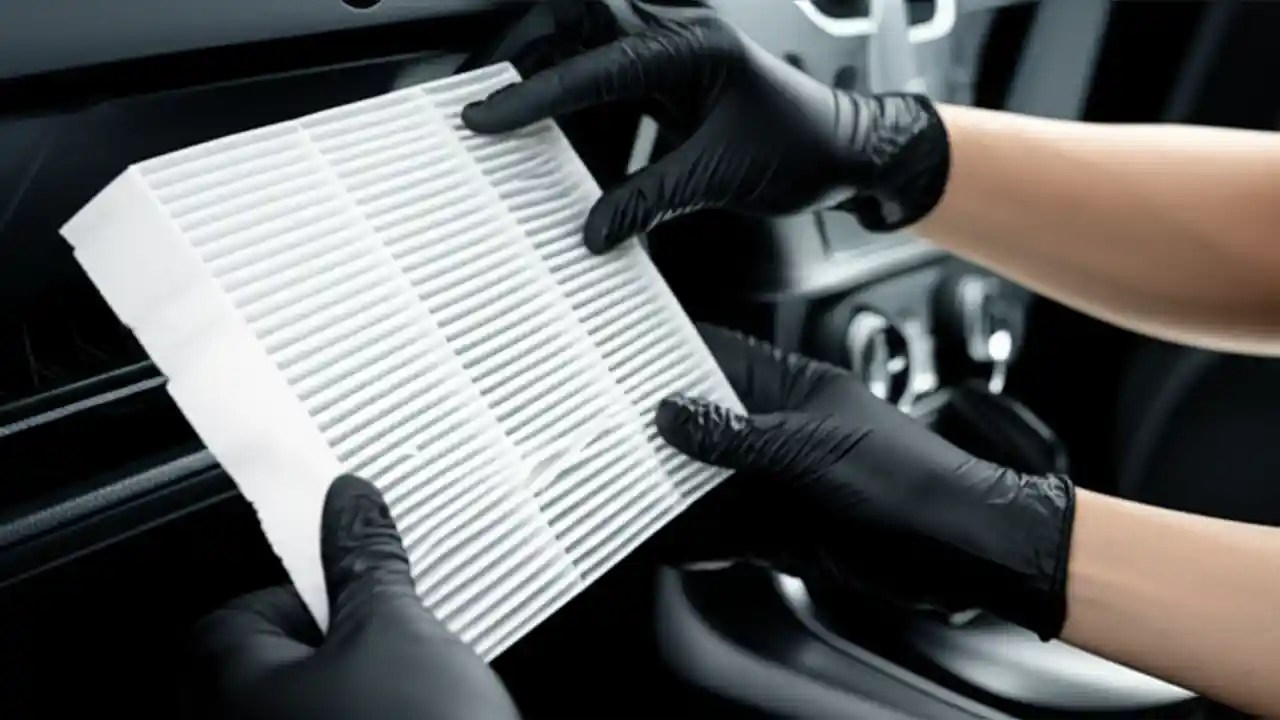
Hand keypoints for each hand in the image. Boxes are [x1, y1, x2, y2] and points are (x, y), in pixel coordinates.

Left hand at [187, 476, 518, 719]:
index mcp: (228, 687)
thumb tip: (352, 504)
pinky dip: (368, 718)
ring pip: (305, 709)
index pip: (241, 613)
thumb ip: (367, 562)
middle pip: (272, 667)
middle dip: (336, 644)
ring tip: (413, 685)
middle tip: (390, 633)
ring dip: (355, 690)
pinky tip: (418, 716)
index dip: (307, 591)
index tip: (354, 582)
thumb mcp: (398, 631)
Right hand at [461, 15, 948, 252]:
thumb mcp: (720, 177)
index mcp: (692, 47)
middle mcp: (681, 42)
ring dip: (555, 89)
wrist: (852, 153)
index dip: (534, 97)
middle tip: (490, 107)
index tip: (490, 118)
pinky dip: (584, 113)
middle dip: (531, 65)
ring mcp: (679, 63)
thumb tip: (593, 229)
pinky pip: (616, 89)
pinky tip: (563, 144)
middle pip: (582, 36)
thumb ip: (650, 200)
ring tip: (512, 123)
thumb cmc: (806, 147)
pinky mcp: (680, 88)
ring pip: (594, 59)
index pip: (594, 67)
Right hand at [655, 326, 1074, 639]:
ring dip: (676, 492)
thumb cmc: (912, 484)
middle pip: (709, 426)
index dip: (675, 357)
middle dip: (664, 434)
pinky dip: (699, 538)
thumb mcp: (813, 450)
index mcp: (798, 391)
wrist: (961, 553)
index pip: (724, 359)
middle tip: (610, 436)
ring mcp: (785, 483)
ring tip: (627, 493)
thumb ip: (737, 435)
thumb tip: (675, 413)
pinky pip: (729, 530)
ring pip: (713, 482)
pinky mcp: (788, 529)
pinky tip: (670, 542)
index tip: (625, 358)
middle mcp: (786, 433)